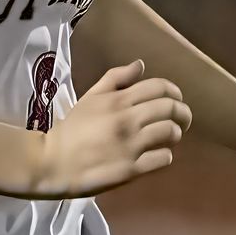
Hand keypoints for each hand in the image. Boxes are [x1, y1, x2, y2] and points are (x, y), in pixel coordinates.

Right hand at [29, 59, 191, 197]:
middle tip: (182, 120)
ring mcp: (131, 145)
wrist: (52, 162)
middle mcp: (128, 120)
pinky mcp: (132, 169)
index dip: (174, 92)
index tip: (176, 100)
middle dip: (183, 113)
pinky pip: (163, 158)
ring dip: (175, 133)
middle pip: (171, 109)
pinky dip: (165, 155)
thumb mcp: (90, 97)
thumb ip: (115, 79)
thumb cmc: (72, 129)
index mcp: (118, 100)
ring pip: (171, 132)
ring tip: (169, 138)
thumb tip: (140, 65)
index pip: (160, 87)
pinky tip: (157, 155)